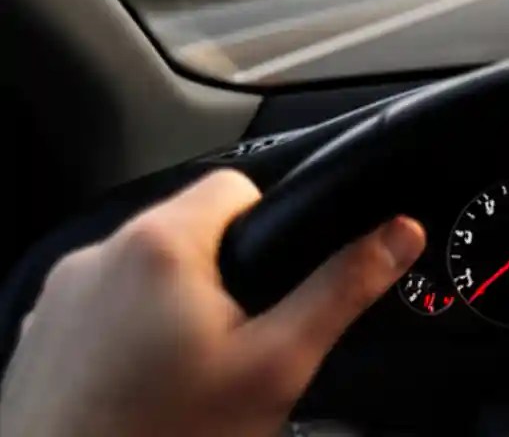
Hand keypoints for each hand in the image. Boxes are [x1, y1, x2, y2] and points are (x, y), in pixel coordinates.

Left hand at [0, 170, 424, 436]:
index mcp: (159, 245)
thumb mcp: (278, 364)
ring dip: (173, 306)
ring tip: (189, 376)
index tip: (271, 287)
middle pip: (188, 231)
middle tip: (236, 347)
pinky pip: (102, 310)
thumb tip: (401, 232)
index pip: (235, 185)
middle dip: (222, 277)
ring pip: (144, 273)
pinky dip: (128, 336)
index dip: (269, 229)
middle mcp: (97, 256)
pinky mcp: (39, 337)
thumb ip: (342, 288)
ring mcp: (60, 297)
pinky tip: (143, 389)